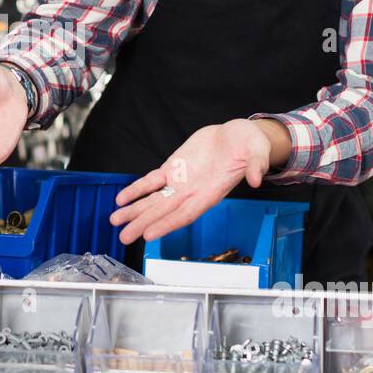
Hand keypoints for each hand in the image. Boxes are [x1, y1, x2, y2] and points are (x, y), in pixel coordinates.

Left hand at [108, 119, 274, 244]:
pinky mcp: (173, 167)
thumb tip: (256, 179)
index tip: (149, 234)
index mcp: (211, 193)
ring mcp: (181, 181)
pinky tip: (121, 199)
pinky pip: (151, 181)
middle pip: (164, 212)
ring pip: (153, 200)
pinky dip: (136, 189)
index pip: (186, 214)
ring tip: (114, 221)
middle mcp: (193, 192)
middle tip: (123, 237)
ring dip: (134, 211)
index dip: (167, 224)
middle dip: (142, 224)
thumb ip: (256, 166)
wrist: (238, 135)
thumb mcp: (258, 152)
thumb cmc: (250, 146)